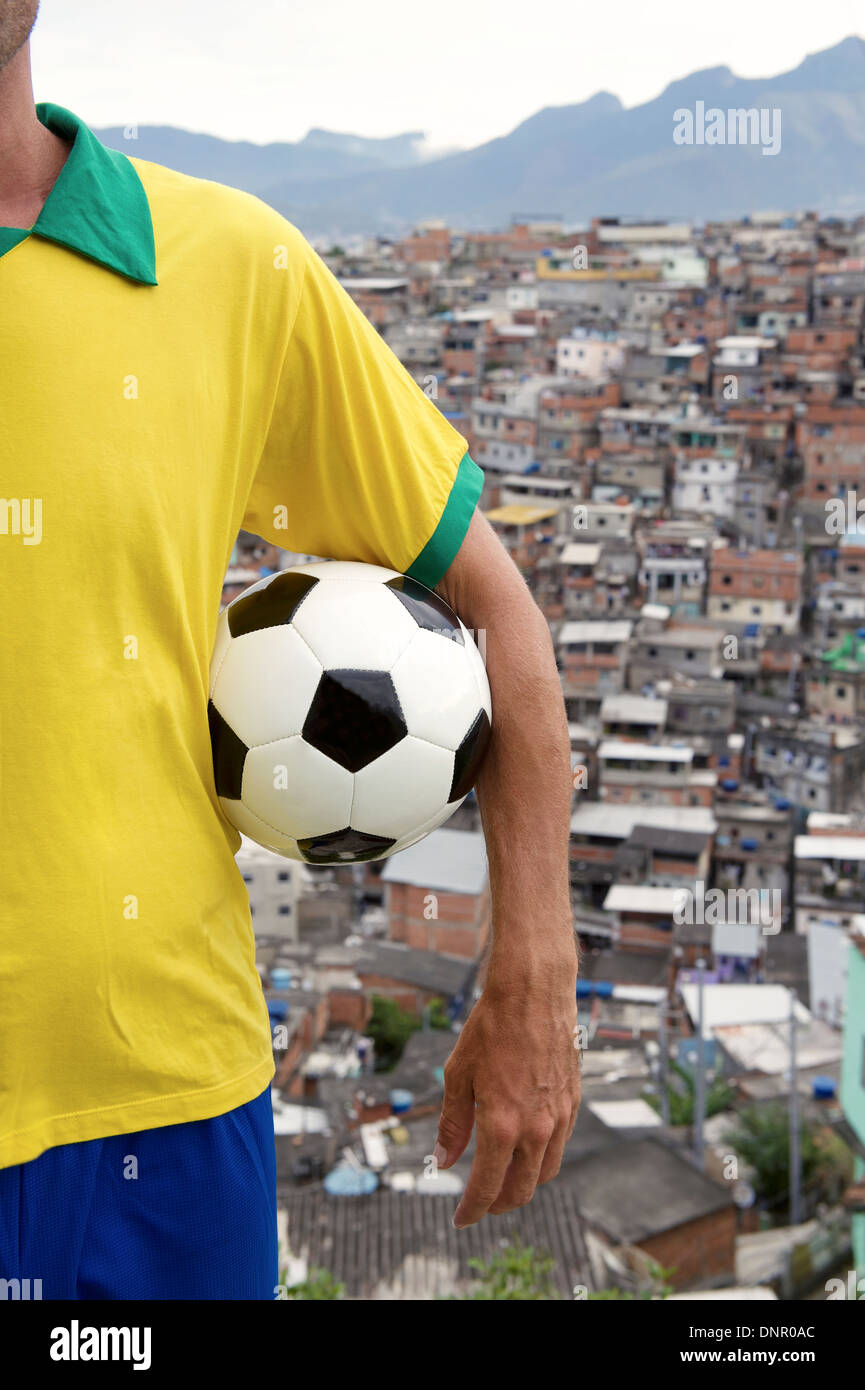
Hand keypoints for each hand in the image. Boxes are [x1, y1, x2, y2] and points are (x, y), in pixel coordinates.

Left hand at [433, 978, 580, 1227]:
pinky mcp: (573, 1102)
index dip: (471, 1209)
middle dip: (499, 1203)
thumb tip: (445, 1161)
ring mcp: (559, 1117)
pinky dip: (542, 1156)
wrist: (533, 992)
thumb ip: (453, 1124)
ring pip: (545, 1172)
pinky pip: (560, 1144)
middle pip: (521, 1190)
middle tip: (481, 1203)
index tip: (460, 1219)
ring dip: (524, 1184)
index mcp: (502, 1126)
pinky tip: (526, 1147)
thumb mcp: (458, 1075)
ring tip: (504, 1179)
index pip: (487, 1187)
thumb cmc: (490, 1028)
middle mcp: (535, 1129)